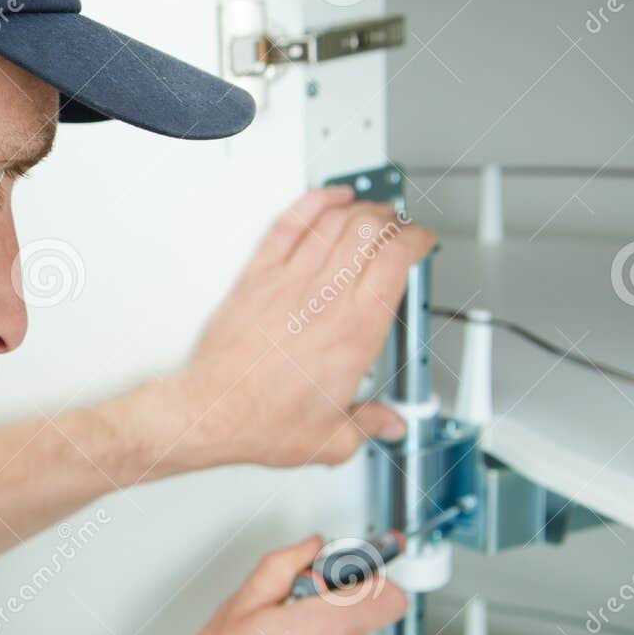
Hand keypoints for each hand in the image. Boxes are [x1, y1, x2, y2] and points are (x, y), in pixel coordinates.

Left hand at [111, 186, 437, 480]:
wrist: (211, 412)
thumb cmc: (261, 421)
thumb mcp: (331, 437)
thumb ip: (369, 424)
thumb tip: (389, 425)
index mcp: (354, 332)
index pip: (397, 259)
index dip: (416, 240)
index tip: (422, 242)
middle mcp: (325, 300)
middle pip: (370, 230)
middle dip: (392, 219)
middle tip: (398, 226)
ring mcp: (288, 283)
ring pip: (334, 221)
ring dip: (359, 208)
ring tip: (371, 211)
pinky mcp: (257, 278)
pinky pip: (289, 225)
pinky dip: (314, 202)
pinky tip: (329, 197)